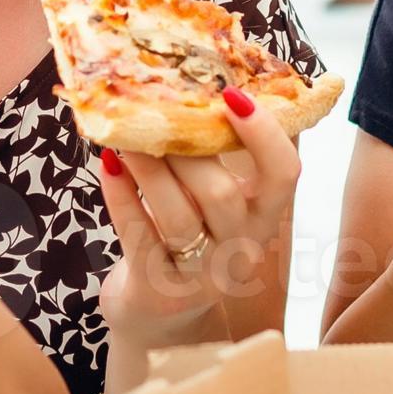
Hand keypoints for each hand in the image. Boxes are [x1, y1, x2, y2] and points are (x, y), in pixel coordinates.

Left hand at [97, 89, 304, 347]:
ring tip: (123, 134)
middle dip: (186, 149)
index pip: (284, 174)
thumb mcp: (218, 201)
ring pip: (178, 215)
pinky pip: (137, 235)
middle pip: (222, 194)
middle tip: (154, 110)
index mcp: (264, 218)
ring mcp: (200, 276)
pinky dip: (121, 195)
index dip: (264, 134)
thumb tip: (205, 77)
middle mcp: (241, 250)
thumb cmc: (190, 237)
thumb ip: (221, 154)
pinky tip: (108, 164)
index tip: (231, 93)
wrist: (159, 316)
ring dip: (149, 168)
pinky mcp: (158, 290)